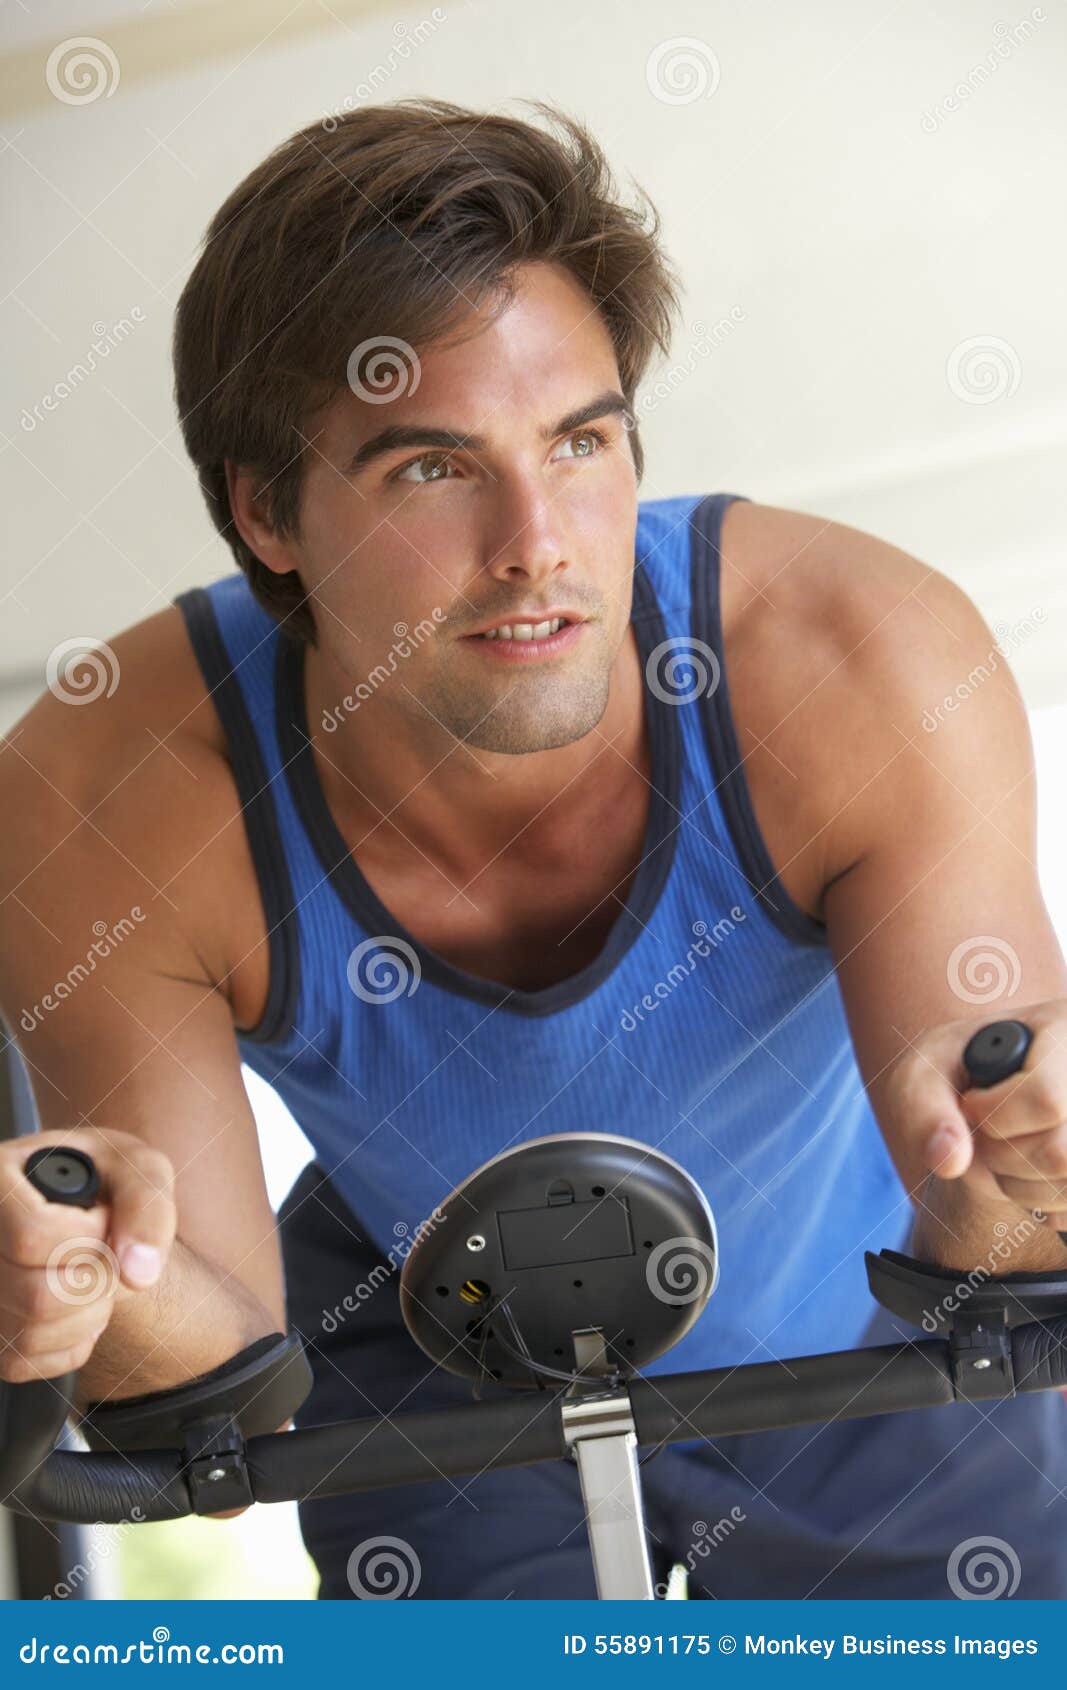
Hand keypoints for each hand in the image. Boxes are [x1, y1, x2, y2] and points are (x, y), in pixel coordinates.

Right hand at [0, 1127, 175, 1383]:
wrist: (85, 1213)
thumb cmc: (104, 1182)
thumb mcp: (135, 1167)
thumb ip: (146, 1204)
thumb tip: (139, 1272)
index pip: (32, 1234)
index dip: (87, 1236)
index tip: (103, 1218)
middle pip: (37, 1294)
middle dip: (97, 1278)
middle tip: (106, 1251)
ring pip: (33, 1332)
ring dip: (91, 1311)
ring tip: (96, 1274)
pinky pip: (30, 1362)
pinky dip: (74, 1340)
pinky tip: (78, 1303)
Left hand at [901, 999, 1066, 1224]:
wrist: (987, 1084)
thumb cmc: (957, 1070)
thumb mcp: (925, 1068)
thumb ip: (924, 1107)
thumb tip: (949, 1161)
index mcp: (1064, 1026)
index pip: (1047, 1100)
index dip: (996, 1116)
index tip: (970, 1104)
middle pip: (1060, 1153)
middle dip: (1001, 1156)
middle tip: (983, 1133)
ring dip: (1019, 1185)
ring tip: (1004, 1150)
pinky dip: (1041, 1201)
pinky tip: (1029, 1169)